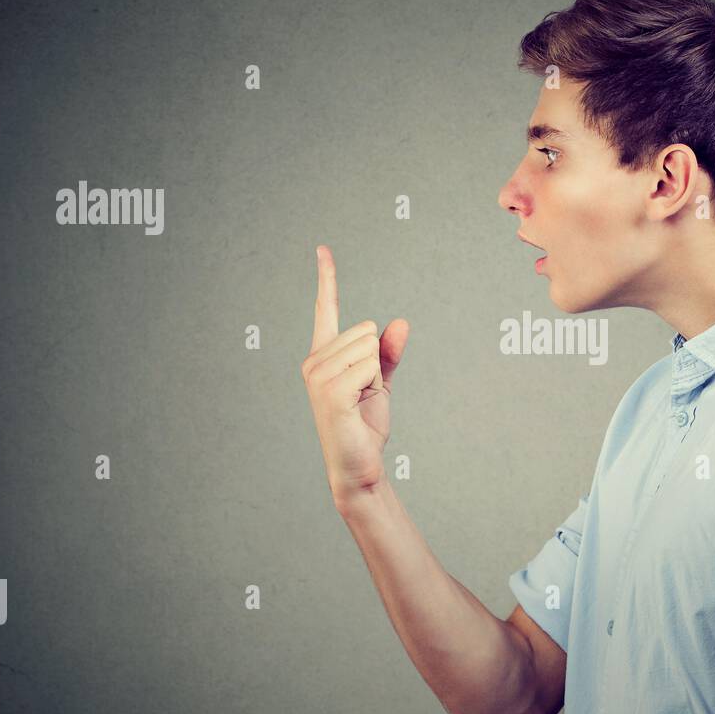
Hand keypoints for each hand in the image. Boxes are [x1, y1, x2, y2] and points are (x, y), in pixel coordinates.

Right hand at [301, 245, 409, 511]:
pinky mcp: (330, 390)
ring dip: (375, 375)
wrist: (359, 464)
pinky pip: (368, 366)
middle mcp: (314, 361)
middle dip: (376, 361)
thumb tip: (400, 322)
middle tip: (363, 394)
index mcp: (323, 355)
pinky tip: (358, 404)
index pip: (325, 308)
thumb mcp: (380, 382)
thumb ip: (387, 353)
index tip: (323, 249)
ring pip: (369, 347)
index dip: (327, 277)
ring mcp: (318, 375)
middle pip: (366, 330)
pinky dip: (373, 384)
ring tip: (360, 401)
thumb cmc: (364, 425)